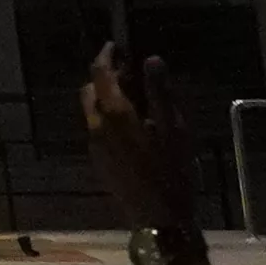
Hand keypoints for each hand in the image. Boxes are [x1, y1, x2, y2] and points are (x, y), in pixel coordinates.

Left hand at [78, 40, 197, 236]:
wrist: (159, 219)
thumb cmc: (173, 172)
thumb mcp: (174, 129)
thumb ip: (160, 93)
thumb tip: (151, 59)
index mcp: (114, 114)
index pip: (100, 73)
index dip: (106, 56)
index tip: (116, 45)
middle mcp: (97, 126)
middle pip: (90, 91)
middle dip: (105, 77)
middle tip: (130, 73)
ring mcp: (94, 145)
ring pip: (91, 111)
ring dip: (105, 98)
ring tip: (134, 99)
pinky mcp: (98, 161)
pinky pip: (97, 129)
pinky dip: (107, 117)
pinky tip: (132, 126)